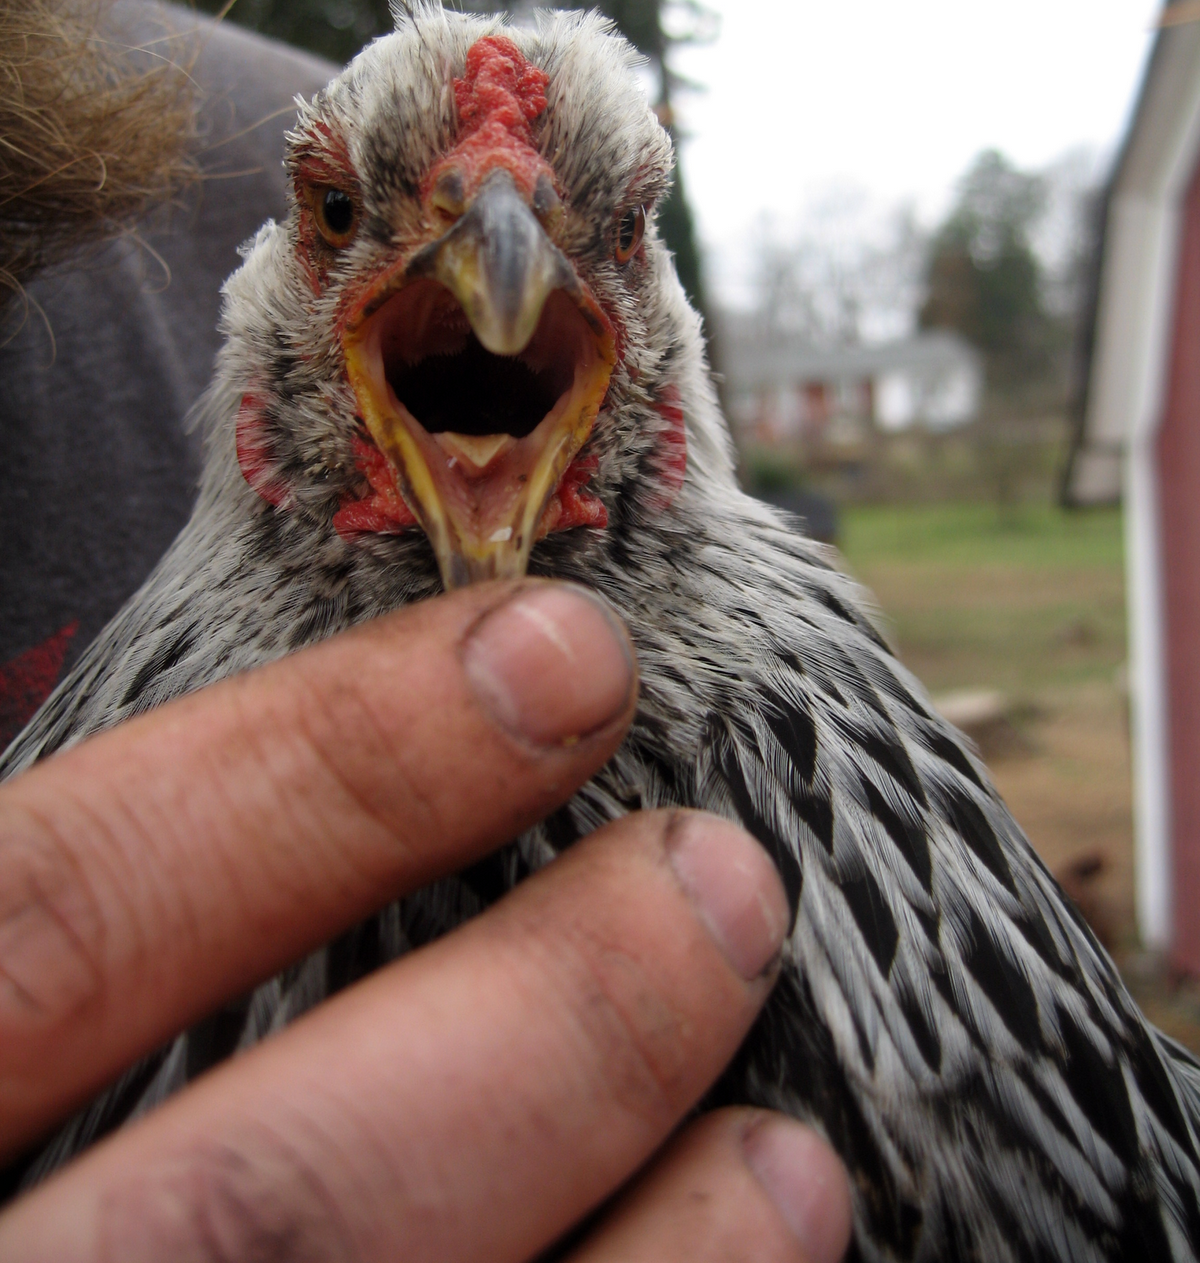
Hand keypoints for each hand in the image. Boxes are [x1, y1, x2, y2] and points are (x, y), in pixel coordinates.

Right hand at [0, 580, 851, 1260]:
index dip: (319, 767)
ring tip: (789, 1163)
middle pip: (246, 1213)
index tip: (554, 651)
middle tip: (717, 883)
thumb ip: (128, 933)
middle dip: (536, 1035)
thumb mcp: (8, 1033)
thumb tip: (400, 765)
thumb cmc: (28, 1145)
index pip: (59, 914)